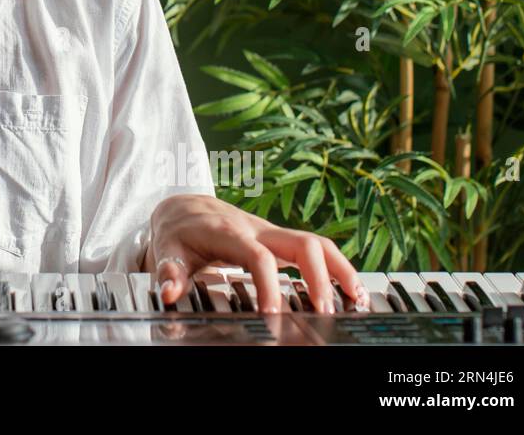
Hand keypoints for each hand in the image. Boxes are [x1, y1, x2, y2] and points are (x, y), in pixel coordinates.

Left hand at [144, 194, 368, 313]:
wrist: (186, 208)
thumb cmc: (178, 231)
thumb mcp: (166, 248)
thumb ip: (168, 270)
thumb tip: (168, 293)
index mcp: (230, 232)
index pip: (258, 256)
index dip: (269, 285)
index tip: (274, 315)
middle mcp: (259, 229)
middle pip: (302, 242)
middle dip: (320, 276)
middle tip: (324, 312)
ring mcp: (274, 234)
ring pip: (318, 243)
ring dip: (340, 270)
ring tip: (357, 302)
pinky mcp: (282, 241)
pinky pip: (317, 250)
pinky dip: (338, 270)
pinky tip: (352, 294)